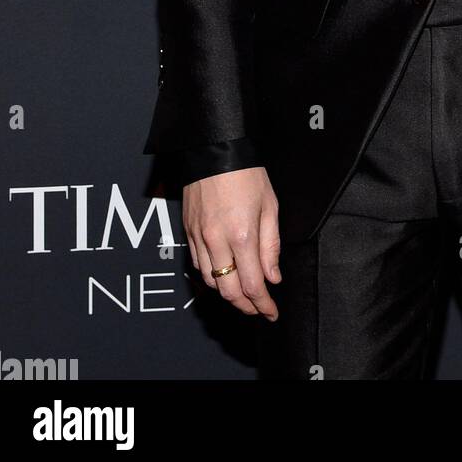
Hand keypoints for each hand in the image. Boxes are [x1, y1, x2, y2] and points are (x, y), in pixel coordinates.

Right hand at [183, 166, 280, 318]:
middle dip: (245, 306)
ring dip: (227, 294)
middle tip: (259, 309)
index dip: (263, 304)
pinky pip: (198, 265)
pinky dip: (211, 277)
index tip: (272, 312)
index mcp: (242, 235)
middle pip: (228, 291)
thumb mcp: (270, 205)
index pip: (252, 284)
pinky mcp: (188, 232)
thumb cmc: (247, 174)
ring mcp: (199, 238)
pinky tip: (223, 276)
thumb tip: (273, 277)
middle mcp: (217, 241)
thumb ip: (271, 245)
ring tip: (243, 296)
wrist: (215, 149)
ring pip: (210, 282)